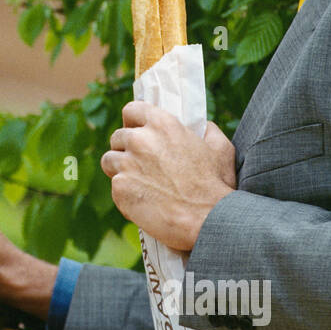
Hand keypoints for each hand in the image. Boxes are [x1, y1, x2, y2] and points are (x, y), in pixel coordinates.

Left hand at [100, 101, 235, 251]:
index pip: (132, 110)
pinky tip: (143, 200)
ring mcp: (127, 164)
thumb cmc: (215, 185)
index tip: (136, 130)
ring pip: (110, 160)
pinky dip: (125, 192)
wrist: (207, 219)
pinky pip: (114, 185)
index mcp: (162, 124)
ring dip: (120, 169)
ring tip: (138, 182)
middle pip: (118, 136)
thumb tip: (203, 126)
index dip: (133, 121)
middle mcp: (140, 140)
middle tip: (140, 163)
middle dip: (126, 148)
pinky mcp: (119, 187)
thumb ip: (207, 131)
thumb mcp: (220, 149)